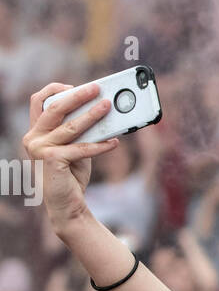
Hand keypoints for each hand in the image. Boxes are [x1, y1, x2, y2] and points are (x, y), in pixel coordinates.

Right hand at [22, 82, 117, 234]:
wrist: (67, 205)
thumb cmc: (71, 174)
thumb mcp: (74, 147)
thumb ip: (79, 130)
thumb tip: (101, 110)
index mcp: (35, 132)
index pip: (39, 102)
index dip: (55, 90)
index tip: (74, 86)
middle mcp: (33, 138)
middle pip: (55, 108)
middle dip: (78, 96)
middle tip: (97, 89)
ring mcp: (39, 149)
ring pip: (71, 127)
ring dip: (92, 115)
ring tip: (108, 106)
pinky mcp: (51, 159)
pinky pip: (81, 148)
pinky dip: (99, 145)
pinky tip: (114, 142)